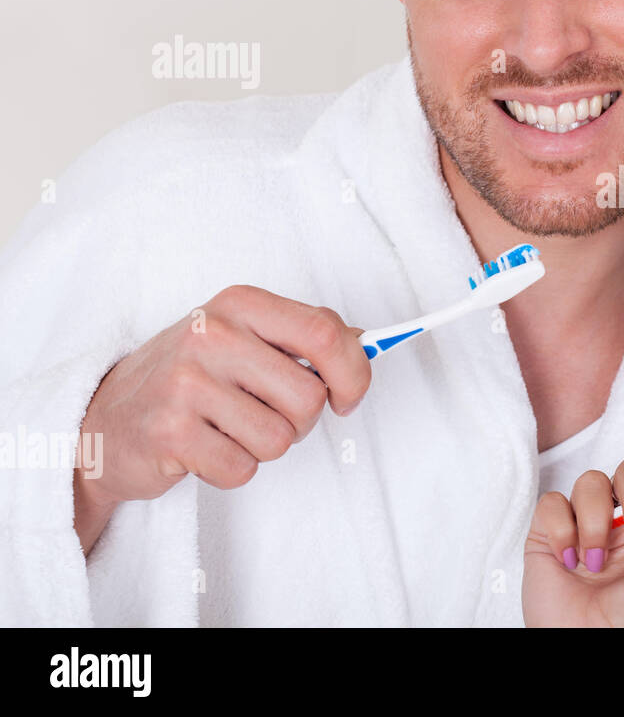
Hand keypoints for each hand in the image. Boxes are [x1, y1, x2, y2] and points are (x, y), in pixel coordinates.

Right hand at [74, 285, 370, 552]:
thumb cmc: (192, 378)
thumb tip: (368, 344)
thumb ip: (304, 338)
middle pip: (309, 398)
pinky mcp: (170, 432)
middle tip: (264, 415)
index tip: (348, 398)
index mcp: (240, 304)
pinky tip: (204, 449)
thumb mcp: (245, 338)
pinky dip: (232, 470)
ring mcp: (187, 382)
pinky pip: (243, 469)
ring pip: (280, 439)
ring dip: (263, 447)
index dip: (353, 374)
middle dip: (300, 422)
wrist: (105, 420)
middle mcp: (213, 334)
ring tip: (228, 429)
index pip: (326, 333)